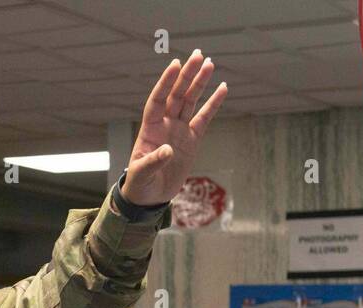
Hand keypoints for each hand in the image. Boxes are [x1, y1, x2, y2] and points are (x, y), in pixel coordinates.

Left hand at [121, 49, 227, 206]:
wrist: (150, 196)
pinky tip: (222, 87)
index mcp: (150, 128)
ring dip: (200, 83)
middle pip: (177, 94)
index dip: (166, 83)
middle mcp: (165, 124)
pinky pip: (204, 118)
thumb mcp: (141, 174)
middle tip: (199, 55)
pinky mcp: (192, 140)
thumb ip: (153, 161)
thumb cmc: (140, 184)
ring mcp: (179, 130)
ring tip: (210, 63)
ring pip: (190, 101)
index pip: (158, 99)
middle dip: (187, 75)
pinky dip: (213, 104)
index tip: (175, 65)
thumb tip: (168, 150)